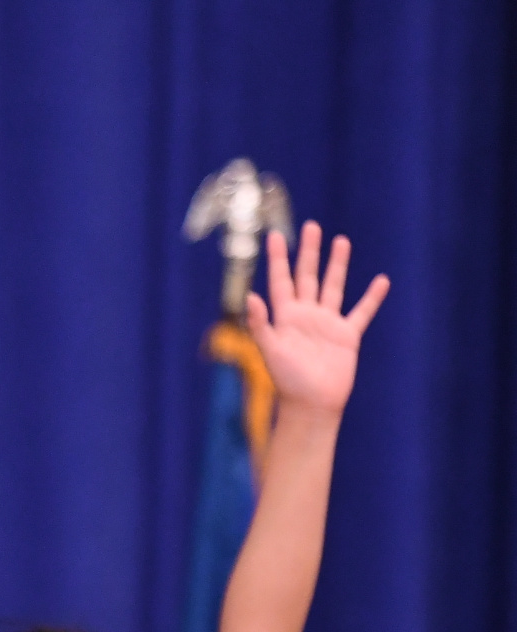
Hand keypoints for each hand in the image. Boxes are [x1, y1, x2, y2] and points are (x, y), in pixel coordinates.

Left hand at [246, 221, 387, 416]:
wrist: (312, 405)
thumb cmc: (287, 381)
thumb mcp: (270, 350)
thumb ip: (260, 323)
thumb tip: (250, 296)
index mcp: (284, 317)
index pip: (281, 280)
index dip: (278, 258)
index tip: (274, 235)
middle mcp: (305, 316)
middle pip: (307, 276)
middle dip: (309, 252)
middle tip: (312, 226)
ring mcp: (327, 324)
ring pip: (333, 286)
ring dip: (336, 265)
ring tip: (341, 241)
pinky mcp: (347, 336)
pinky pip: (362, 312)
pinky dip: (372, 297)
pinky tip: (381, 280)